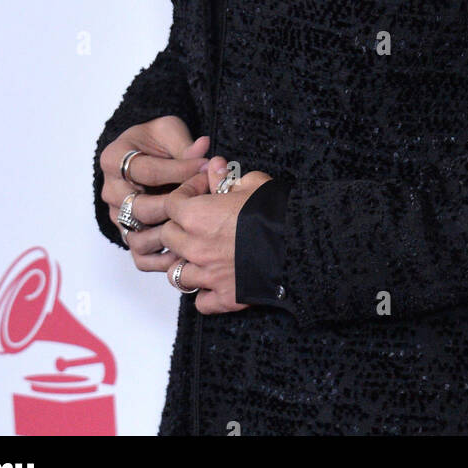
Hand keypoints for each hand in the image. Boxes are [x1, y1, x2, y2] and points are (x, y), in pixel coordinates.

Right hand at [99, 116, 211, 271]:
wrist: (146, 153)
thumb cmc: (156, 141)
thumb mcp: (169, 131)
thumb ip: (183, 144)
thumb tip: (202, 149)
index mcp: (114, 159)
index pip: (145, 171)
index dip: (179, 169)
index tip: (205, 167)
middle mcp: (110, 190)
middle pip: (138, 208)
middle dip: (174, 205)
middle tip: (201, 199)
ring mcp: (117, 216)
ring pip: (137, 236)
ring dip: (168, 234)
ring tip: (194, 227)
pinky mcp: (127, 235)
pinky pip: (140, 257)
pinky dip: (162, 259)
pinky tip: (186, 249)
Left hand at [158, 165, 273, 313]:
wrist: (300, 244)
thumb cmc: (276, 211)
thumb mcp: (252, 183)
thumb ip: (226, 176)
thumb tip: (215, 166)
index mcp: (197, 216)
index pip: (171, 203)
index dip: (185, 193)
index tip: (201, 189)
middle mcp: (196, 247)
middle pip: (167, 238)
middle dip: (178, 227)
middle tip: (197, 221)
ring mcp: (208, 275)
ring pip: (176, 274)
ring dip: (185, 263)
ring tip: (200, 256)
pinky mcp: (225, 297)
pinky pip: (201, 301)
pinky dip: (204, 294)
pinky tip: (215, 282)